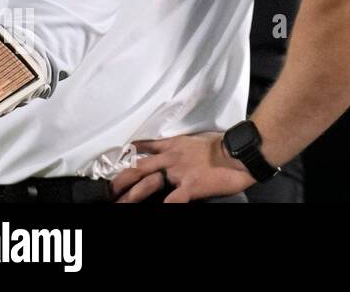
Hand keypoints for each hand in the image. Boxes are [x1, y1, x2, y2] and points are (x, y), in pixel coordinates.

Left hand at [112, 132, 254, 202]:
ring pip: (147, 184)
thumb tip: (178, 151)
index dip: (130, 152)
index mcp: (174, 145)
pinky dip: (164, 207)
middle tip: (109, 191)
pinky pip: (172, 200)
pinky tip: (158, 211)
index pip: (146, 146)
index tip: (118, 158)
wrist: (240, 152)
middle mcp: (172, 158)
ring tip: (120, 205)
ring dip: (132, 196)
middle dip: (121, 180)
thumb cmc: (224, 145)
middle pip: (139, 168)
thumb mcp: (199, 139)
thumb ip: (183, 146)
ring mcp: (179, 172)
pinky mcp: (190, 186)